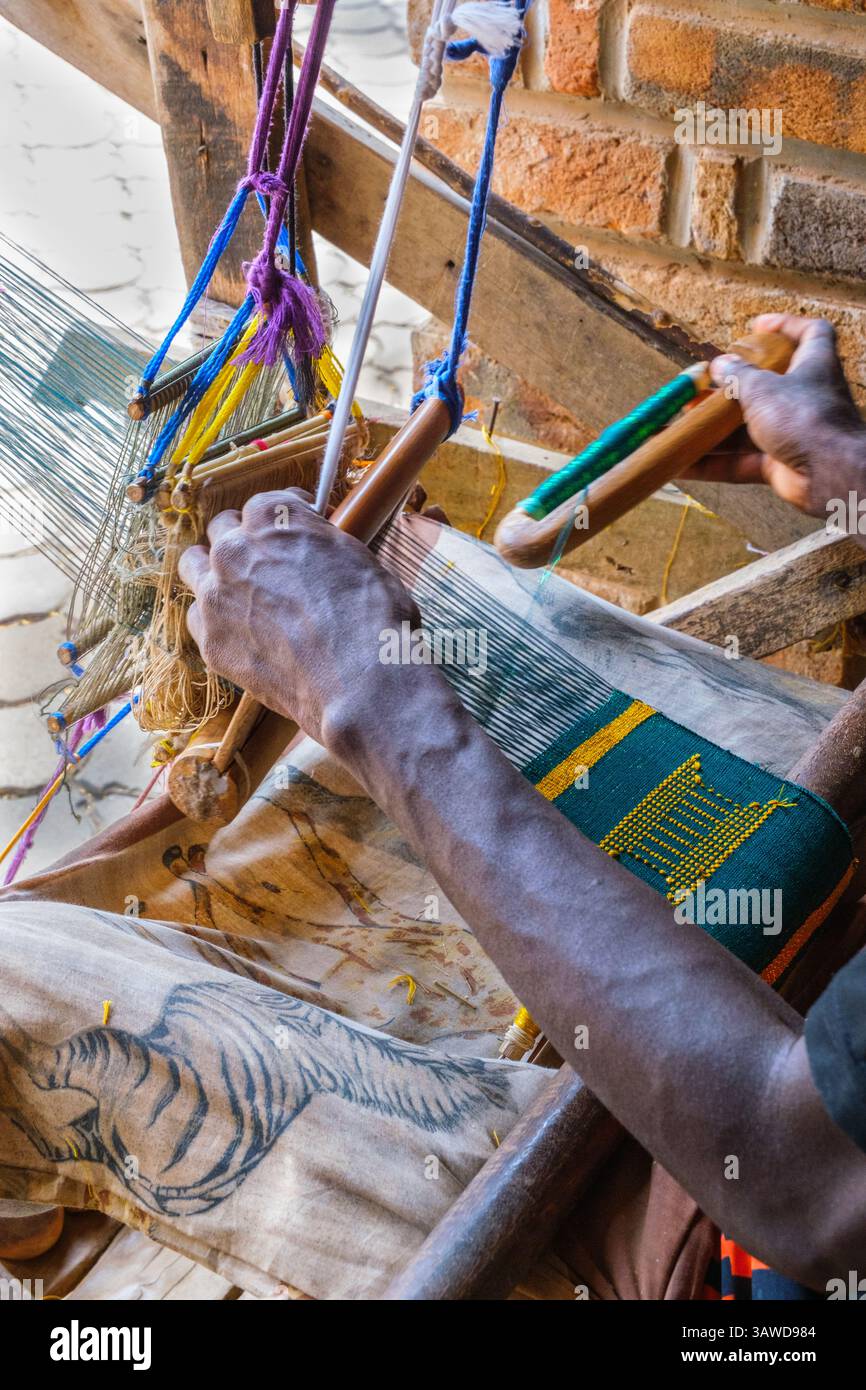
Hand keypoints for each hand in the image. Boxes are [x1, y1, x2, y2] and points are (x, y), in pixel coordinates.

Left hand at [177, 490, 420, 746]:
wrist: (359, 680)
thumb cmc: (371, 616)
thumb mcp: (356, 557)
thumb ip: (319, 542)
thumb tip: (314, 545)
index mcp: (273, 518)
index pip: (263, 505)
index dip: (281, 521)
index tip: (292, 533)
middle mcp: (236, 549)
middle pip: (222, 530)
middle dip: (243, 541)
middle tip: (265, 562)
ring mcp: (217, 595)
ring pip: (194, 566)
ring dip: (212, 571)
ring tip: (237, 590)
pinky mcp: (212, 640)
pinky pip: (198, 618)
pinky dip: (214, 620)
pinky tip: (240, 631)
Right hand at [684, 314, 865, 517]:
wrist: (830, 472)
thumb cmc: (803, 416)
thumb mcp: (763, 387)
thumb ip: (738, 376)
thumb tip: (719, 365)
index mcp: (813, 365)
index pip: (811, 333)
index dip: (787, 325)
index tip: (758, 327)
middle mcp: (804, 397)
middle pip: (764, 387)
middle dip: (728, 391)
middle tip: (698, 392)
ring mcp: (792, 432)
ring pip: (746, 429)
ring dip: (712, 431)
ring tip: (680, 428)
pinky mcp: (779, 464)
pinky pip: (741, 461)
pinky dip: (714, 464)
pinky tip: (683, 465)